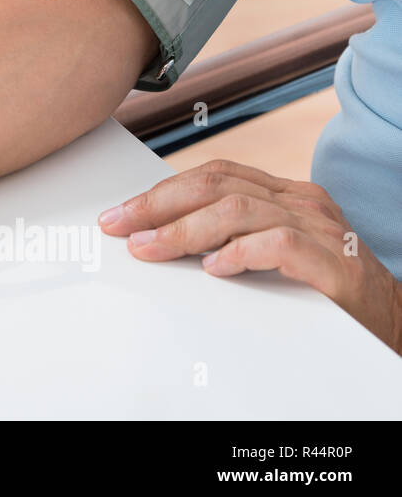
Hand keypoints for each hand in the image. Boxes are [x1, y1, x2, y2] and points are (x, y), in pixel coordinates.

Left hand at [100, 159, 401, 351]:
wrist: (392, 321)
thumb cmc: (324, 291)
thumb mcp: (269, 253)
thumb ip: (228, 237)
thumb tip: (159, 238)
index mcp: (284, 194)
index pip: (213, 175)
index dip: (161, 192)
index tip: (121, 213)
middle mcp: (301, 201)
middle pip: (216, 186)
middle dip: (158, 205)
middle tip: (121, 227)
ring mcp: (319, 227)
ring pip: (237, 211)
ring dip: (184, 230)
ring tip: (151, 248)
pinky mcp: (333, 261)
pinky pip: (278, 242)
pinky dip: (239, 252)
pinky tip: (214, 267)